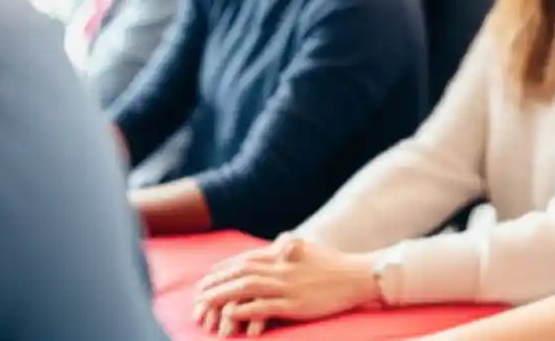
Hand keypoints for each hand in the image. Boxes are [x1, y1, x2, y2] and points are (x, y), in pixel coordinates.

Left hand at [192, 237, 378, 335]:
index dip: (224, 267)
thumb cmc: (334, 263)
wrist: (358, 276)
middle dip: (216, 282)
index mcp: (283, 254)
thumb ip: (292, 245)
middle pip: (240, 273)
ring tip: (204, 304)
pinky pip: (263, 306)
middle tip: (197, 292)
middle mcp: (282, 268)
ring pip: (246, 289)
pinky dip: (244, 309)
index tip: (208, 275)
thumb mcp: (311, 247)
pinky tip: (230, 314)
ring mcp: (288, 287)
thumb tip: (283, 239)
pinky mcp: (295, 305)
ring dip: (222, 296)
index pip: (246, 259)